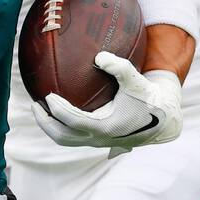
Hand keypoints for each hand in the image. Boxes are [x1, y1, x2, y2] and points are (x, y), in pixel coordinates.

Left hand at [31, 51, 182, 154]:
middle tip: (35, 104)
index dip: (58, 110)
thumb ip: (120, 68)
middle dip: (45, 122)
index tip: (48, 95)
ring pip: (65, 140)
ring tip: (40, 109)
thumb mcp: (137, 81)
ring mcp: (97, 142)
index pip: (73, 122)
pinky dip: (61, 125)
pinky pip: (73, 136)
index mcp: (106, 128)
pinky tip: (55, 109)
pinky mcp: (98, 140)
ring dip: (50, 126)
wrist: (165, 121)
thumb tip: (99, 56)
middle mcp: (99, 139)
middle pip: (62, 137)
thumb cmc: (149, 98)